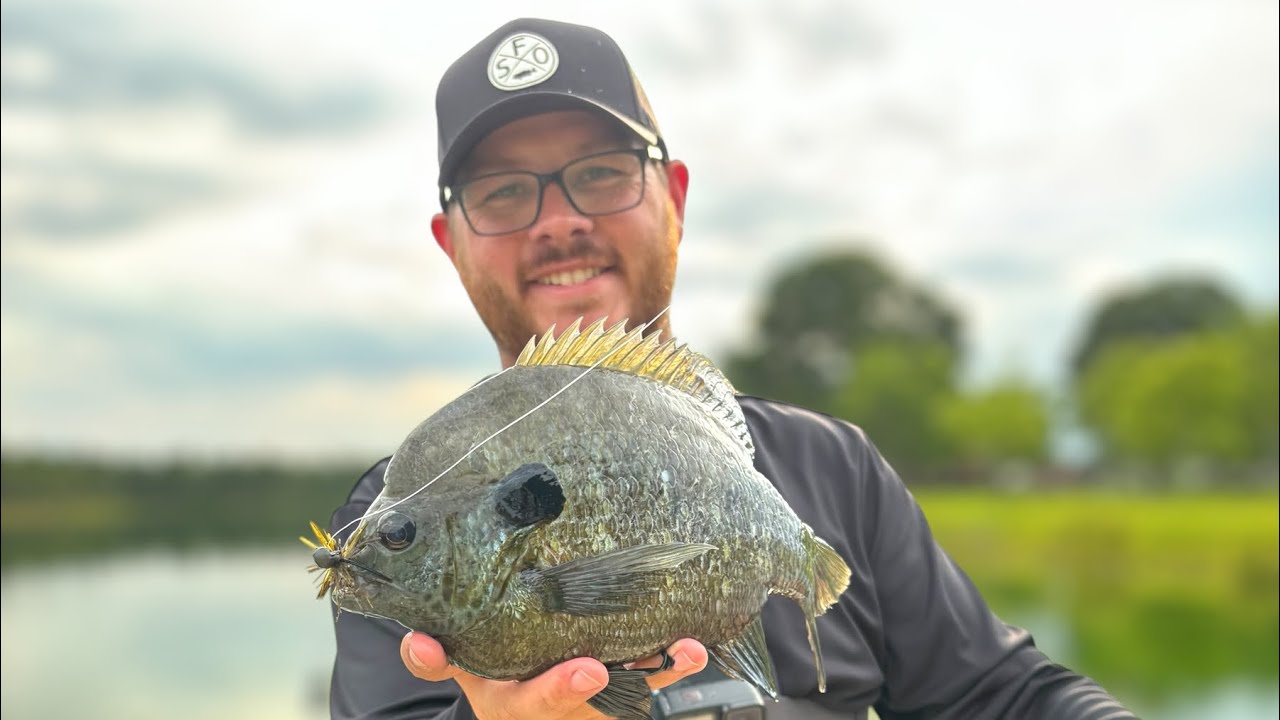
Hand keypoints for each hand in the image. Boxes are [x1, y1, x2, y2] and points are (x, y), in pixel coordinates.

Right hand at [400, 631, 708, 719]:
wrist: (523, 704)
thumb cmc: (496, 674)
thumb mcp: (464, 670)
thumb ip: (438, 658)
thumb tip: (419, 640)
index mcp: (517, 703)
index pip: (535, 703)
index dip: (561, 689)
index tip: (590, 670)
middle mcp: (564, 708)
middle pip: (591, 703)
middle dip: (615, 683)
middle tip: (627, 663)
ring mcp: (599, 704)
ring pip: (634, 694)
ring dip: (662, 671)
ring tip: (689, 649)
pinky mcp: (624, 691)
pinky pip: (652, 678)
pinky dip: (673, 662)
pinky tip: (695, 641)